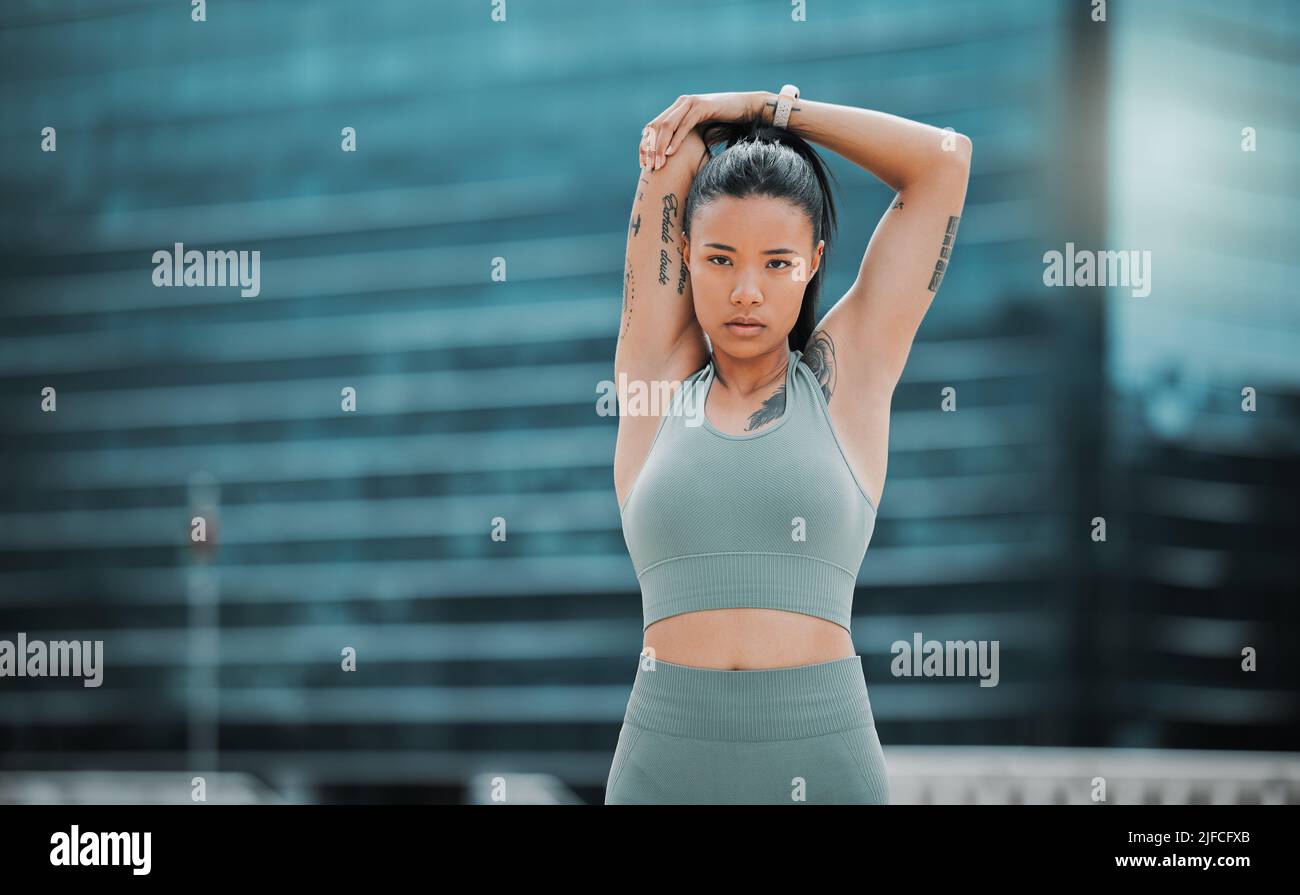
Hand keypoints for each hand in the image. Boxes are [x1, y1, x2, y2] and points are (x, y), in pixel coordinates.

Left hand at [639, 92, 763, 170]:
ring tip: (657, 164)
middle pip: (656, 127)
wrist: (748, 109)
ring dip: (660, 147)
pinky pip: (684, 125)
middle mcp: (681, 104)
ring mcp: (690, 103)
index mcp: (678, 109)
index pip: (654, 127)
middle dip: (650, 149)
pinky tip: (670, 153)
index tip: (643, 165)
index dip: (646, 146)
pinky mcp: (702, 106)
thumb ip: (689, 141)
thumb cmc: (727, 124)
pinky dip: (676, 140)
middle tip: (648, 168)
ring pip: (667, 126)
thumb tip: (675, 161)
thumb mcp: (702, 134)